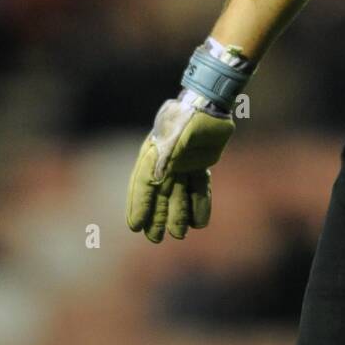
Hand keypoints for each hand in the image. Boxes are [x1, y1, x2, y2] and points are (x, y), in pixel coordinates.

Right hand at [126, 95, 235, 242]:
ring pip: (179, 195)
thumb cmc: (186, 120)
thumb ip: (165, 157)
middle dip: (157, 217)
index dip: (139, 206)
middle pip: (160, 195)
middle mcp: (166, 163)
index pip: (143, 186)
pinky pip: (198, 188)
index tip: (135, 226)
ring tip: (179, 235)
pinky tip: (199, 222)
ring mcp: (183, 165)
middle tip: (155, 239)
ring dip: (178, 215)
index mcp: (153, 156)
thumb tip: (156, 180)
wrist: (209, 105)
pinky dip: (199, 204)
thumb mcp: (173, 138)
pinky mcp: (200, 165)